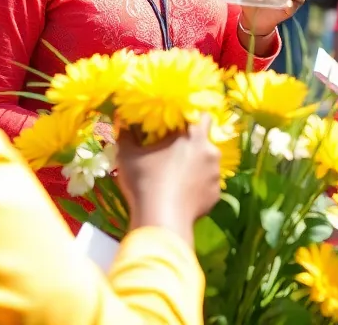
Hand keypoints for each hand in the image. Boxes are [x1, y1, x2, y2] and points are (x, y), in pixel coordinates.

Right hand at [116, 115, 221, 242]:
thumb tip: (122, 120)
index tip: (179, 125)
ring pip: (207, 164)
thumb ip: (126, 134)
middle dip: (192, 145)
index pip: (203, 115)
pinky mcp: (216, 195)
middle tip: (173, 154)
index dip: (193, 118)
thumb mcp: (128, 156)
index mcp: (193, 136)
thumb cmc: (145, 182)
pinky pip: (207, 186)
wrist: (162, 221)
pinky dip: (197, 188)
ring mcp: (215, 175)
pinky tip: (181, 196)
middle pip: (204, 141)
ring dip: (195, 167)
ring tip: (175, 178)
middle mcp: (210, 152)